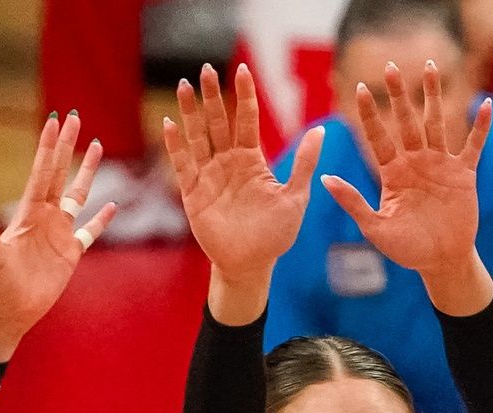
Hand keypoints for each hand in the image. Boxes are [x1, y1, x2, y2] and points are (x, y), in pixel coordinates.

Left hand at [0, 113, 116, 362]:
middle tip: (74, 116)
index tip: (54, 120)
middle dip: (67, 145)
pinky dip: (101, 220)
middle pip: (60, 173)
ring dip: (87, 171)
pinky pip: (89, 232)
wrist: (7, 312)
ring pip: (78, 195)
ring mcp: (59, 234)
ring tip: (97, 145)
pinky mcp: (70, 255)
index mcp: (28, 214)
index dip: (48, 146)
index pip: (42, 173)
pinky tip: (112, 206)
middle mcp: (45, 218)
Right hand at [162, 64, 324, 301]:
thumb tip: (322, 130)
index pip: (248, 120)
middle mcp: (228, 163)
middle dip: (212, 96)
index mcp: (252, 160)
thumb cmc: (275, 235)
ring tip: (184, 86)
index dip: (245, 95)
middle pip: (218, 122)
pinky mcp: (194, 194)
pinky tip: (171, 125)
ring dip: (191, 113)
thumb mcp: (296, 197)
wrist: (251, 265)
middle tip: (204, 68)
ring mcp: (209, 177)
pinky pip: (183, 165)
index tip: (243, 69)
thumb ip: (305, 164)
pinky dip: (176, 146)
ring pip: (198, 137)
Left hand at [324, 62, 491, 293]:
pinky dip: (480, 127)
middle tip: (390, 67)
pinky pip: (473, 145)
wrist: (440, 262)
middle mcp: (415, 162)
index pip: (378, 138)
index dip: (369, 114)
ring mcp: (440, 165)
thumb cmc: (406, 248)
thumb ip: (352, 201)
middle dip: (398, 95)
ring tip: (430, 67)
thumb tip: (325, 177)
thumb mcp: (374, 226)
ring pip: (436, 123)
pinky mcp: (464, 174)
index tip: (359, 89)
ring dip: (433, 96)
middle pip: (406, 122)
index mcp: (392, 173)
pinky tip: (485, 104)